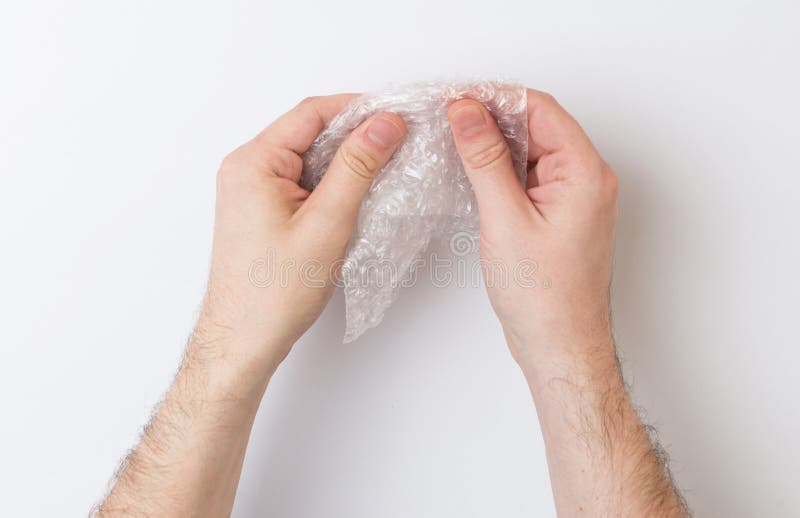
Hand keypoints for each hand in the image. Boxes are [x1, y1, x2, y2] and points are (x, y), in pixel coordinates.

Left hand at [194, 95, 406, 383]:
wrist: (243, 340)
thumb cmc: (274, 292)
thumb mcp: (327, 223)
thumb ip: (357, 167)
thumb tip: (384, 124)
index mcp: (253, 163)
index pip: (312, 113)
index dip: (358, 109)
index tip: (396, 117)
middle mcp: (246, 169)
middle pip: (309, 132)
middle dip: (355, 136)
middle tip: (398, 144)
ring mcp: (251, 190)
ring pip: (308, 158)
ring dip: (345, 162)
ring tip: (383, 172)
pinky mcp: (261, 210)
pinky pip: (301, 181)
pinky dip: (331, 184)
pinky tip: (356, 197)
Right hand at [447, 90, 618, 373]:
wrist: (560, 346)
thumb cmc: (545, 297)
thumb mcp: (505, 220)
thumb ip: (485, 160)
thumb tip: (467, 113)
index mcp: (584, 173)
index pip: (540, 109)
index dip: (496, 98)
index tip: (458, 99)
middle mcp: (586, 180)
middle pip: (537, 126)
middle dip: (492, 119)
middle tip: (448, 120)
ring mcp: (573, 198)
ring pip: (531, 152)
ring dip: (494, 146)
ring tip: (454, 145)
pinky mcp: (559, 215)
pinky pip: (529, 177)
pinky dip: (501, 171)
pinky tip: (473, 174)